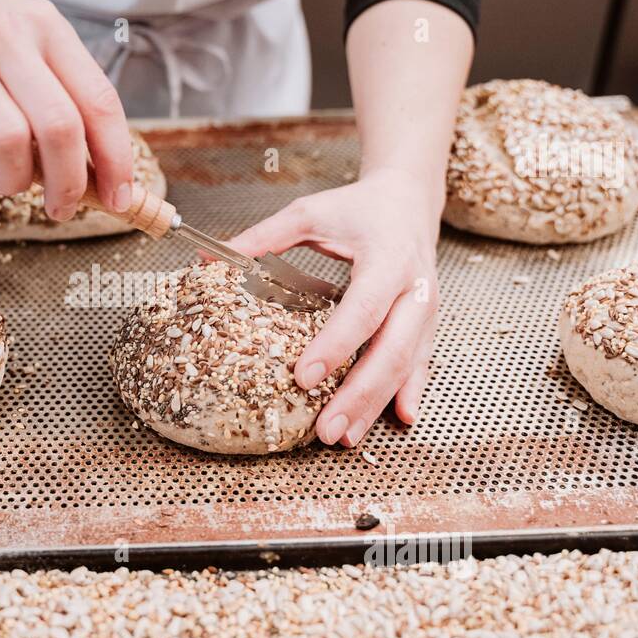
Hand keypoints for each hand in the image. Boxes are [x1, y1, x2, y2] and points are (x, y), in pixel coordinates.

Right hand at [0, 0, 133, 219]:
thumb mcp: (21, 37)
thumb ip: (57, 89)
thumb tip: (95, 170)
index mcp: (46, 27)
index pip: (99, 102)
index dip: (116, 159)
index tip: (120, 198)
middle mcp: (6, 36)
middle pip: (60, 128)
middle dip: (70, 184)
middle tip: (63, 209)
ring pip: (11, 141)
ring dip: (16, 181)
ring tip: (8, 184)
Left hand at [226, 168, 441, 446]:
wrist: (409, 199)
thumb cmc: (357, 208)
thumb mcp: (309, 213)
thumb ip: (263, 238)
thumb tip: (208, 258)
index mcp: (387, 258)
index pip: (362, 309)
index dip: (335, 345)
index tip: (303, 377)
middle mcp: (414, 288)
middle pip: (391, 350)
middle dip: (358, 395)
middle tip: (325, 429)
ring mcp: (427, 310)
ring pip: (407, 365)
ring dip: (377, 405)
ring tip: (345, 437)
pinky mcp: (429, 324)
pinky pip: (423, 363)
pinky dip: (412, 391)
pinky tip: (400, 418)